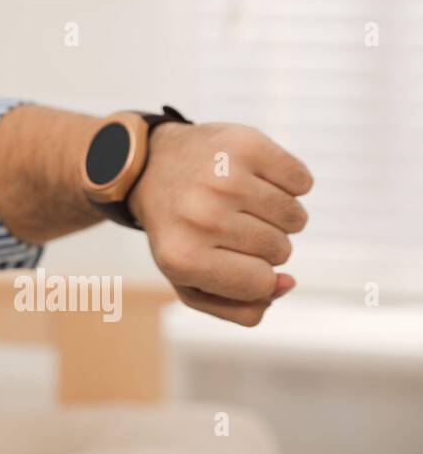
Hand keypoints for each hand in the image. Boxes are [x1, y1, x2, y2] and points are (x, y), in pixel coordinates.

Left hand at [128, 121, 312, 325]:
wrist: (151, 166)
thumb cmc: (178, 229)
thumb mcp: (191, 282)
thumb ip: (240, 308)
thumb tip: (286, 283)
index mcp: (182, 257)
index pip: (262, 283)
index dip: (256, 274)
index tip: (230, 256)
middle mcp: (201, 217)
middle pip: (281, 250)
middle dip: (263, 242)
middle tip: (228, 223)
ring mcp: (224, 178)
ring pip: (296, 217)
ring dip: (278, 214)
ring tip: (241, 202)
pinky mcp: (245, 145)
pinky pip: (302, 180)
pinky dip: (289, 183)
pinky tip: (254, 178)